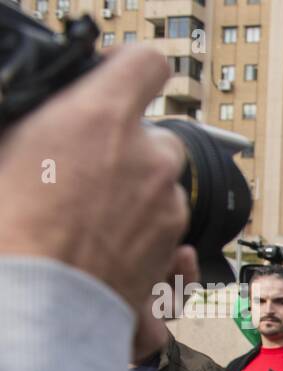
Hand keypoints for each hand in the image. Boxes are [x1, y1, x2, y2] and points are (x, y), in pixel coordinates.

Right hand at [0, 46, 191, 334]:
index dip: (131, 70)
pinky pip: (176, 242)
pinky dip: (157, 247)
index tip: (115, 82)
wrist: (34, 305)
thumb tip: (54, 119)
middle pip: (158, 137)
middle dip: (130, 152)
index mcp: (102, 118)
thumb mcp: (9, 146)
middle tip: (86, 173)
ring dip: (141, 200)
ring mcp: (168, 209)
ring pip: (167, 191)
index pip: (146, 63)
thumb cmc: (11, 227)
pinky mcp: (173, 254)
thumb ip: (45, 121)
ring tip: (90, 223)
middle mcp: (148, 159)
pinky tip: (121, 253)